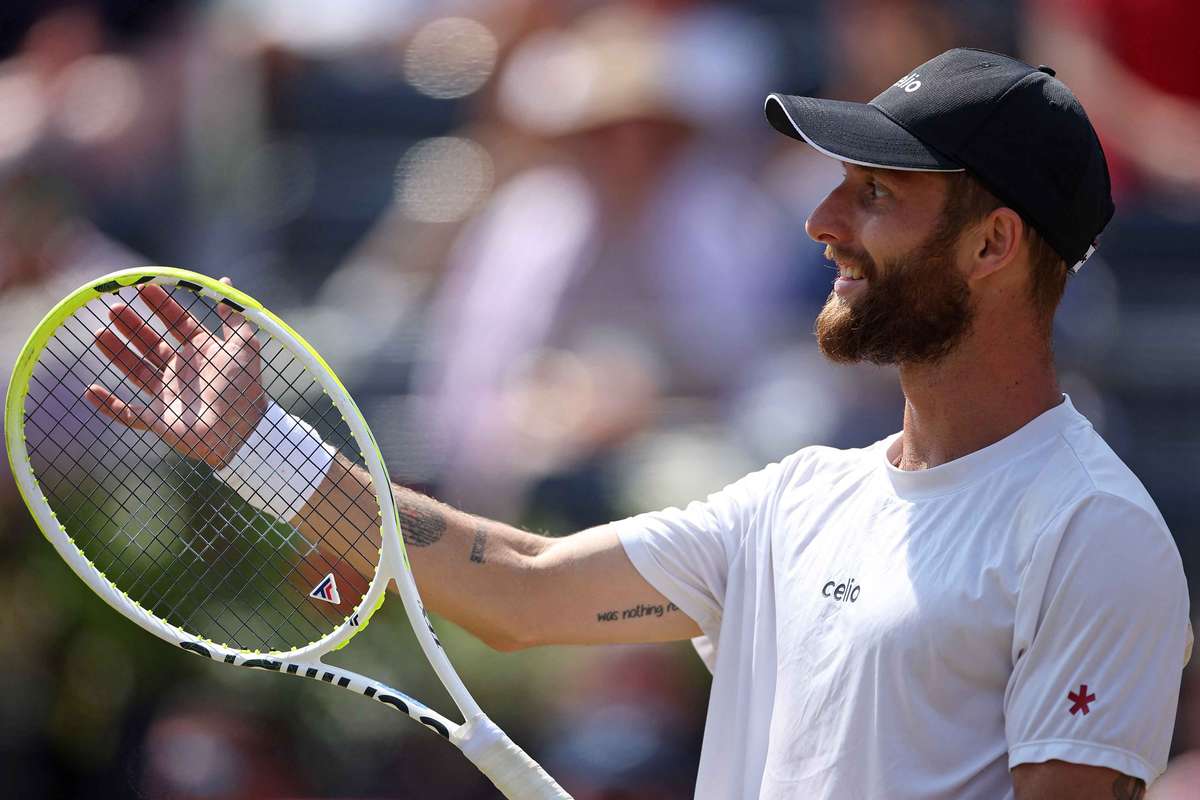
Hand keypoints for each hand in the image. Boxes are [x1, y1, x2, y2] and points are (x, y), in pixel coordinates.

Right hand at [84, 277, 265, 468]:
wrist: (243, 431)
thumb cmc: (244, 389)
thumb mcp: (244, 346)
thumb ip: (235, 317)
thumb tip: (226, 283)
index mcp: (202, 352)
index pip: (177, 323)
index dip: (161, 305)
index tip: (144, 287)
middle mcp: (182, 371)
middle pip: (151, 343)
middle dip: (132, 325)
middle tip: (112, 308)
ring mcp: (168, 395)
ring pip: (135, 370)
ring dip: (116, 352)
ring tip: (98, 333)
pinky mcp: (159, 421)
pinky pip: (128, 414)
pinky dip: (109, 406)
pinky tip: (91, 391)